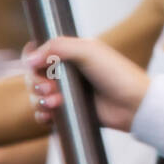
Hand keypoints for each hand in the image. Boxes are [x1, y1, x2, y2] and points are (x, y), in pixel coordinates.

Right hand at [23, 37, 150, 132]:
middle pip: (34, 76)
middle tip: (49, 88)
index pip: (40, 52)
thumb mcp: (88, 51)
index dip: (32, 59)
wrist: (134, 105)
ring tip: (56, 103)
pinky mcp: (69, 112)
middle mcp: (66, 73)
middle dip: (36, 83)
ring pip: (37, 96)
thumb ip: (58, 48)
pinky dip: (42, 116)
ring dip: (39, 100)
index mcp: (70, 53)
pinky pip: (45, 115)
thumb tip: (29, 59)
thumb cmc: (117, 74)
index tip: (35, 65)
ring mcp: (67, 93)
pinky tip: (49, 116)